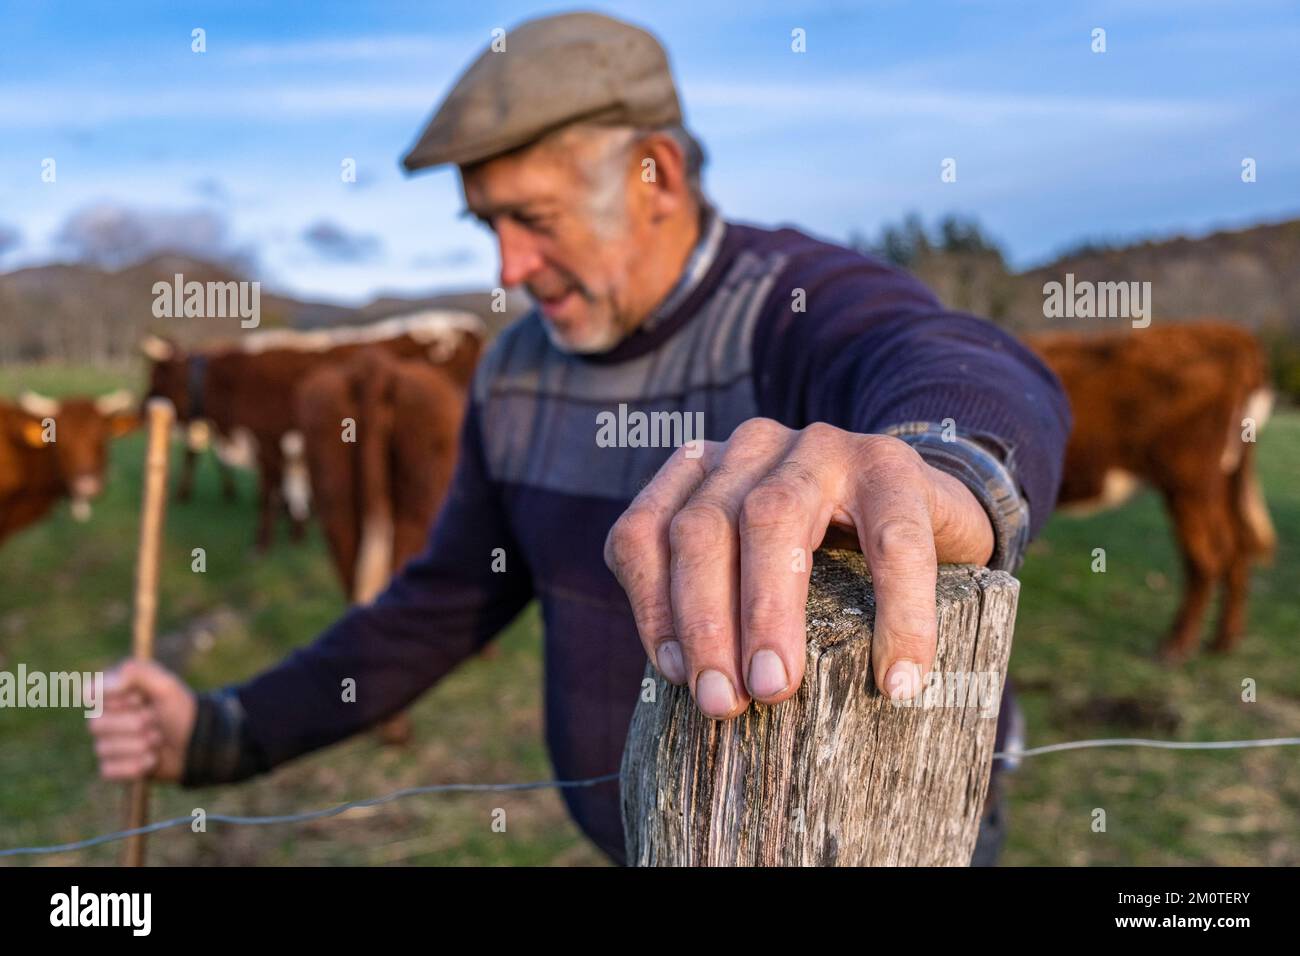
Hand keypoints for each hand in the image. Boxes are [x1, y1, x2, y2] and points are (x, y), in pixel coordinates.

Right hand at [88, 660, 196, 781]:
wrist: (197, 745)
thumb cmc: (180, 711)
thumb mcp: (166, 685)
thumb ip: (135, 673)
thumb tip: (92, 688)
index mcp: (113, 693)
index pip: (94, 696)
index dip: (121, 700)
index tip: (142, 698)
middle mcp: (104, 717)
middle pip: (96, 725)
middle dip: (135, 724)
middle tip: (156, 721)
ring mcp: (106, 743)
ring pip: (103, 749)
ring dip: (140, 745)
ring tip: (158, 740)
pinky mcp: (112, 768)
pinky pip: (108, 770)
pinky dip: (134, 766)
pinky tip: (152, 759)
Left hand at [604, 418, 993, 717]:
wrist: (931, 509)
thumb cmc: (830, 559)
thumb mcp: (755, 569)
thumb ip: (721, 604)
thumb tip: (703, 689)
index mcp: (701, 476)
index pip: (644, 533)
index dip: (651, 606)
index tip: (675, 675)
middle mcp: (750, 449)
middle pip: (701, 528)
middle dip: (704, 621)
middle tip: (722, 700)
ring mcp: (820, 447)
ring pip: (773, 516)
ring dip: (767, 611)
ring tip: (775, 686)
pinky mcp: (893, 464)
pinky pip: (891, 541)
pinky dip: (897, 613)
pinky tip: (897, 676)